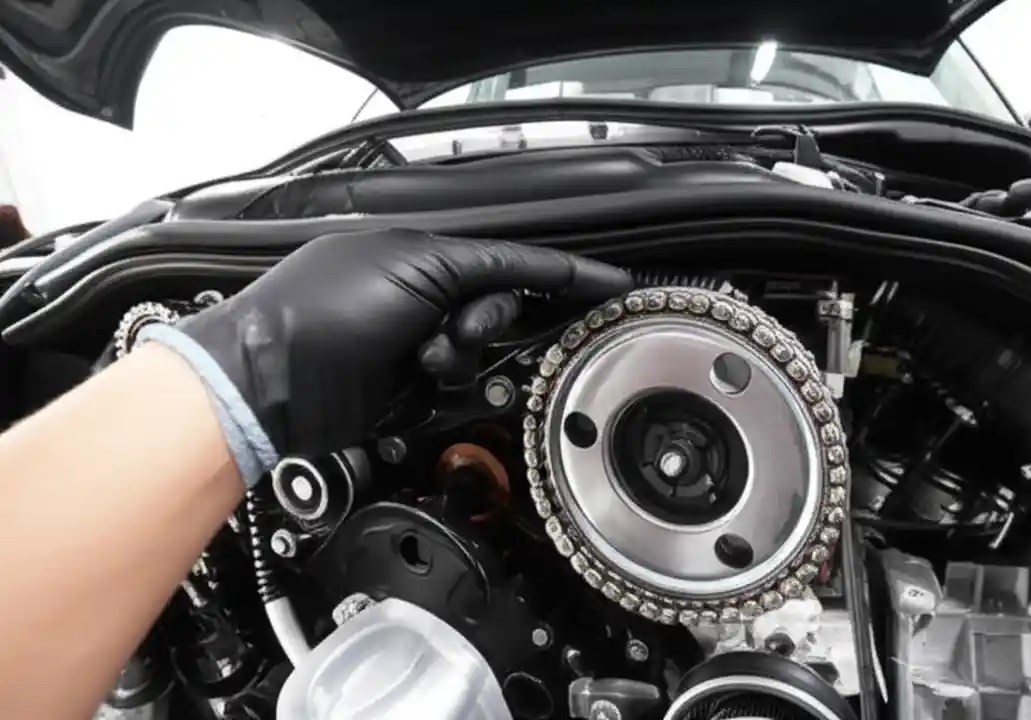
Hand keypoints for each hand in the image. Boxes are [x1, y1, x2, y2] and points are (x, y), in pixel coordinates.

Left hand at [178, 228, 631, 456]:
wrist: (271, 379)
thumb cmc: (326, 308)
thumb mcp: (417, 266)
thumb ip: (482, 267)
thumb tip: (528, 268)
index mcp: (420, 252)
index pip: (510, 259)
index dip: (564, 275)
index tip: (612, 286)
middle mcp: (418, 293)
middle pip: (499, 308)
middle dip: (487, 321)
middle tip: (457, 332)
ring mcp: (410, 341)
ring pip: (480, 352)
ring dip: (460, 357)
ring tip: (422, 360)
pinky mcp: (403, 387)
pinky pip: (456, 387)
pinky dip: (445, 386)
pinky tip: (415, 382)